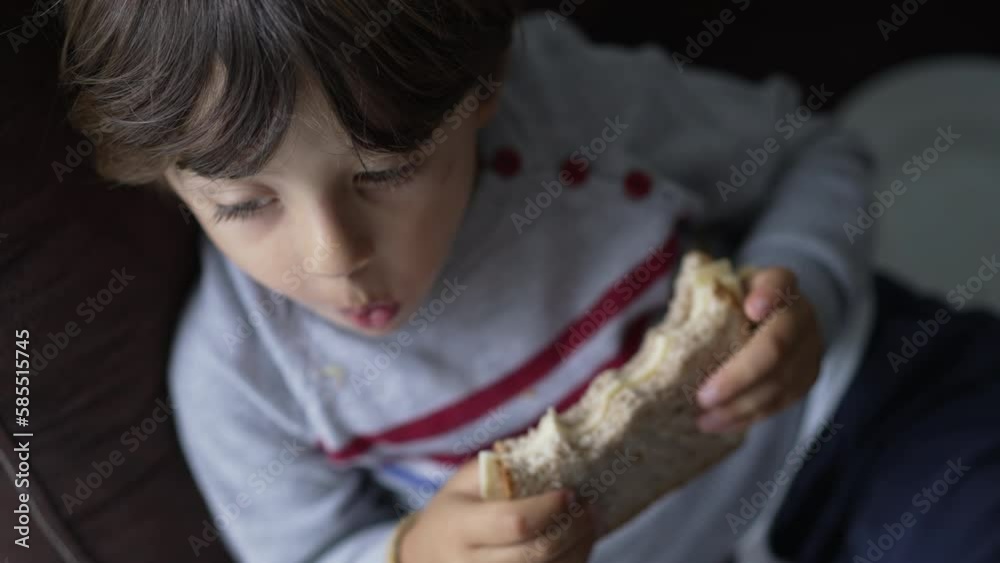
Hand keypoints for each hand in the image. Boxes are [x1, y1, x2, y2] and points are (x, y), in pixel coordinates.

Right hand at [399, 460, 598, 562]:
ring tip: (588, 522)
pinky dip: (572, 562)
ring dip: (579, 547)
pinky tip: (577, 543)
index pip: (514, 522)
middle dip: (572, 528)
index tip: (569, 492)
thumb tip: (552, 453)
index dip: (548, 508)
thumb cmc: (453, 511)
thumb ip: (501, 468)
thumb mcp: (465, 482)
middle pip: (537, 554)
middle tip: (587, 506)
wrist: (426, 556)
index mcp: (460, 528)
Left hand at [695, 267, 822, 432]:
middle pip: (777, 346)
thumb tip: (694, 264)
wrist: (773, 315)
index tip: (750, 308)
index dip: (768, 295)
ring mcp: (810, 348)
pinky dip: (750, 416)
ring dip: (741, 406)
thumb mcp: (724, 285)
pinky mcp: (808, 377)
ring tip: (704, 420)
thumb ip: (708, 282)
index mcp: (779, 283)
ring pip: (781, 382)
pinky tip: (721, 425)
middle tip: (703, 396)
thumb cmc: (735, 300)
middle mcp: (802, 314)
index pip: (779, 283)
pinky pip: (782, 402)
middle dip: (739, 376)